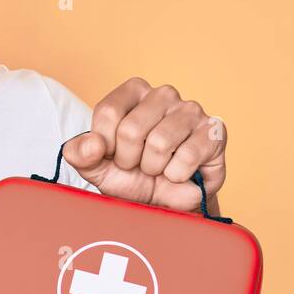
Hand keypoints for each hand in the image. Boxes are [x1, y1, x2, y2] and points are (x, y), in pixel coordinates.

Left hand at [62, 78, 226, 211]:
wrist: (166, 202)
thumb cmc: (132, 177)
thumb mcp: (96, 167)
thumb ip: (79, 153)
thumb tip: (93, 144)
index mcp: (133, 91)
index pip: (108, 112)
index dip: (106, 145)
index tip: (114, 154)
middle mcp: (163, 94)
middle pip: (131, 129)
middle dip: (130, 160)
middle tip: (140, 165)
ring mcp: (191, 110)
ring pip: (160, 143)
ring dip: (154, 168)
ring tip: (160, 168)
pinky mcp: (214, 131)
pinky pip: (187, 156)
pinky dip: (177, 175)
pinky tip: (180, 172)